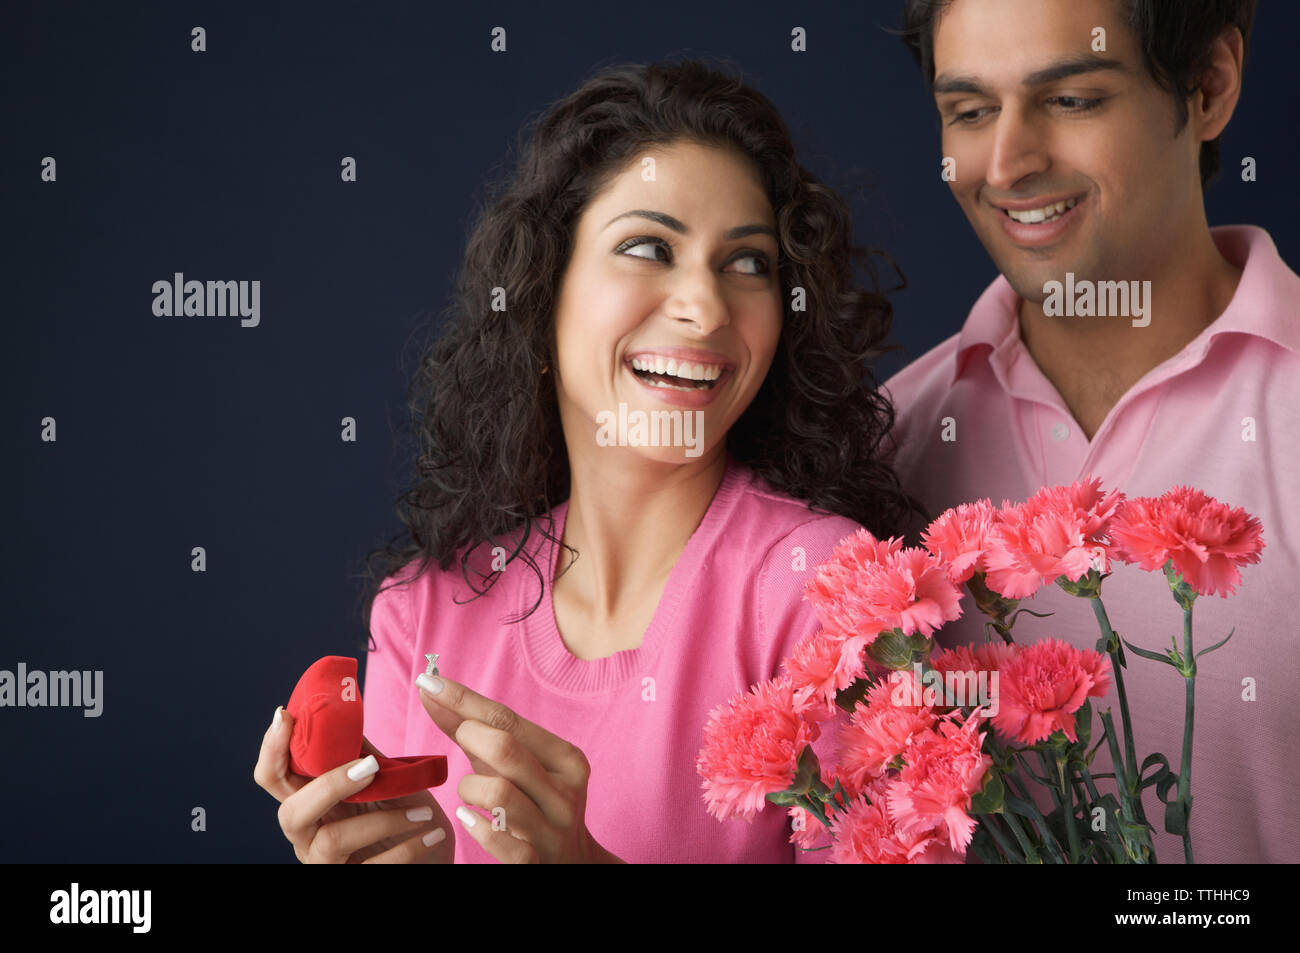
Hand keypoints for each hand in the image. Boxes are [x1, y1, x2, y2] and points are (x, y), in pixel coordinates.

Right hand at [253, 706, 454, 862]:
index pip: (273, 777)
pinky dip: (405, 850)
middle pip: (290, 813)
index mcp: (310, 803)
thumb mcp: (384, 781)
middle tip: (371, 767)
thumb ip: (360, 753)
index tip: (286, 715)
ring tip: (423, 812)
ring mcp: (327, 865)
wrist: (431, 860)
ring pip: (332, 841)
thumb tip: (346, 708)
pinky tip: (433, 834)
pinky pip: (371, 869)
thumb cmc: (403, 818)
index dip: (272, 748)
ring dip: (382, 820)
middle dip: (328, 785)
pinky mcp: (354, 881)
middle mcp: (309, 837)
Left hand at [416, 674, 622, 862]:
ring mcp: (553, 829)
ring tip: (468, 793)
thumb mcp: (514, 767)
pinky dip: (477, 827)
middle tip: (460, 740)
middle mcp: (565, 792)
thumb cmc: (534, 803)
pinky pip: (501, 842)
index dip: (465, 700)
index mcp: (567, 760)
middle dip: (470, 737)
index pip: (509, 720)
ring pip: (498, 793)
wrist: (572, 863)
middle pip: (506, 749)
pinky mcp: (536, 862)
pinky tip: (468, 819)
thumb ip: (476, 732)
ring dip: (469, 787)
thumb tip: (433, 690)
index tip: (430, 680)